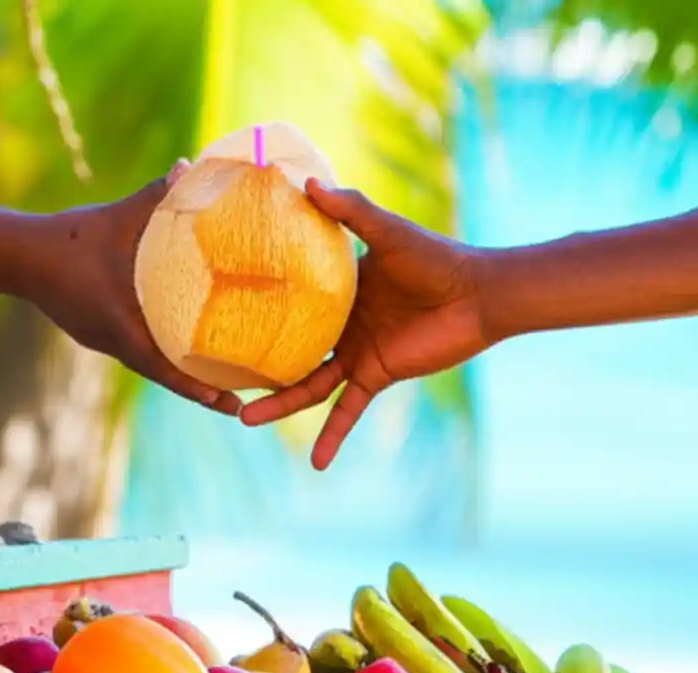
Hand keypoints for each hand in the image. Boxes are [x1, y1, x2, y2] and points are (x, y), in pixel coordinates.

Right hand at [23, 162, 242, 415]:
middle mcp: (114, 342)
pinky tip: (183, 346)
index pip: (164, 368)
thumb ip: (155, 197)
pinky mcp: (99, 333)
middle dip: (200, 389)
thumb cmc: (68, 239)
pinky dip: (162, 354)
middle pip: (164, 375)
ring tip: (221, 384)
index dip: (196, 388)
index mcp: (120, 325)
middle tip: (238, 402)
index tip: (227, 402)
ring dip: (182, 374)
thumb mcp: (115, 218)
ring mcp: (104, 341)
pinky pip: (138, 350)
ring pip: (151, 365)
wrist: (18, 255)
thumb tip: (189, 167)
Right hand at [240, 180, 489, 467]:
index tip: (220, 310)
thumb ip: (350, 211)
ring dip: (280, 405)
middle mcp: (340, 323)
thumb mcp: (387, 231)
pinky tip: (316, 463)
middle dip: (257, 366)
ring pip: (308, 385)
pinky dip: (333, 436)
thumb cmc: (436, 257)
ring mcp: (356, 352)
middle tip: (220, 377)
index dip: (257, 306)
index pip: (288, 299)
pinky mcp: (376, 375)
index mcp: (336, 289)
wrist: (478, 295)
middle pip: (289, 349)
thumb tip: (307, 183)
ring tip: (245, 420)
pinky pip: (348, 410)